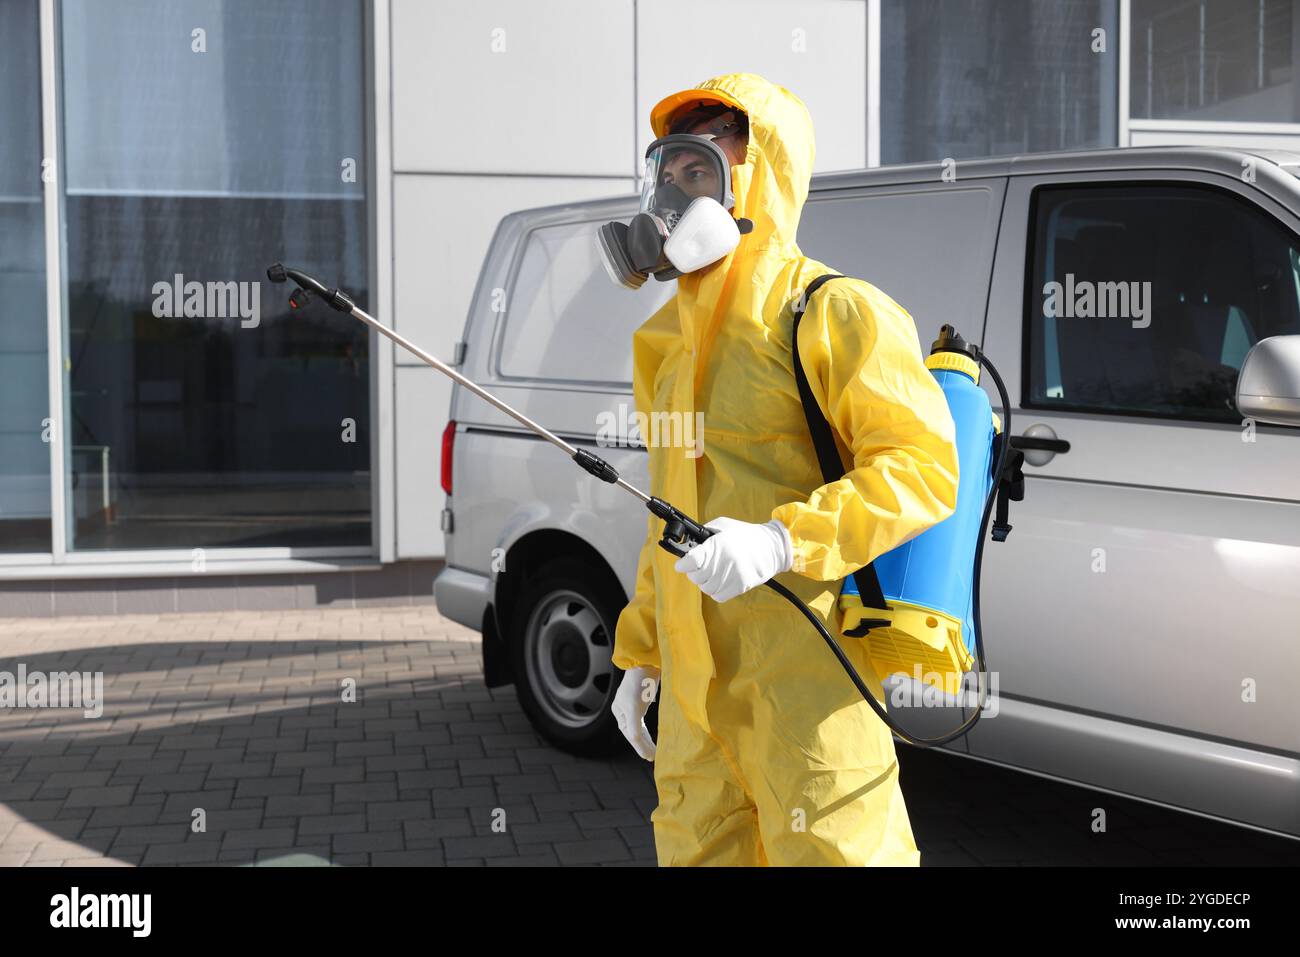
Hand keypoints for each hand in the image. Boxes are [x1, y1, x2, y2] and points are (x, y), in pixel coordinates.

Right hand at [612, 665, 659, 760]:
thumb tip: (636, 743)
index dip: (641, 747)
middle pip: (633, 732)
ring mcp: (634, 706)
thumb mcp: (634, 707)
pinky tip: (652, 736)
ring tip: (654, 751)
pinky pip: (643, 721)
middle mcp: (625, 711)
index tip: (651, 757)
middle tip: (653, 757)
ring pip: (639, 727)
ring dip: (646, 739)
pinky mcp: (643, 701)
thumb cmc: (638, 684)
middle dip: (643, 745)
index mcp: (621, 713)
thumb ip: (634, 726)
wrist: (646, 663)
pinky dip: (648, 730)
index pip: (631, 735)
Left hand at [674, 517, 792, 602]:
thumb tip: (689, 544)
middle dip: (694, 572)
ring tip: (711, 574)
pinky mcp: (741, 586)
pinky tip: (720, 581)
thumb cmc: (747, 535)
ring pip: (706, 588)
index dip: (683, 564)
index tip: (681, 565)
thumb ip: (705, 533)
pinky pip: (718, 596)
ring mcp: (733, 576)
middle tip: (698, 567)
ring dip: (705, 582)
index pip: (692, 560)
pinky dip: (715, 591)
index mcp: (719, 544)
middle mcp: (725, 561)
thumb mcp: (724, 525)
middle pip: (696, 576)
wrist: (773, 547)